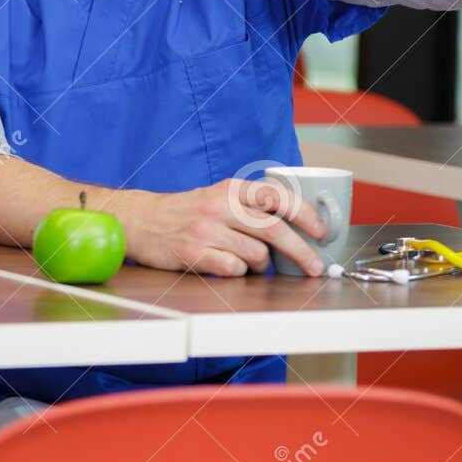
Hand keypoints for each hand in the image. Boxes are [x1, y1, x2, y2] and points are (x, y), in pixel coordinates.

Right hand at [112, 179, 327, 276]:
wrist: (140, 220)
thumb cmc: (184, 211)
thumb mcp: (217, 196)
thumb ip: (250, 206)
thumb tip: (296, 227)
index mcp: (229, 189)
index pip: (276, 196)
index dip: (304, 214)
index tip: (321, 231)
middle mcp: (219, 206)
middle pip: (273, 229)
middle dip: (301, 251)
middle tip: (314, 266)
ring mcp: (205, 230)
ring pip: (256, 255)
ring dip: (261, 265)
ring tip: (250, 262)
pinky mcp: (193, 253)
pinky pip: (233, 269)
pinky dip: (238, 272)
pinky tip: (227, 265)